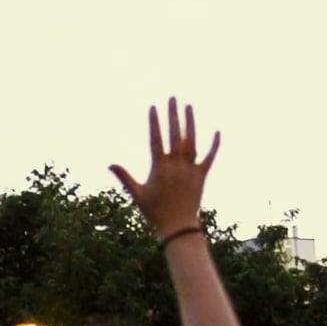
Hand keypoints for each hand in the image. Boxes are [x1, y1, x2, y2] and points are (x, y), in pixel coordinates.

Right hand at [109, 98, 220, 239]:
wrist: (178, 227)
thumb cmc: (155, 212)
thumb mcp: (137, 194)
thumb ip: (125, 177)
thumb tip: (110, 164)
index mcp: (159, 167)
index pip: (156, 139)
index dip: (154, 123)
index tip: (153, 107)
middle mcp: (176, 165)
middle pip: (174, 135)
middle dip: (173, 115)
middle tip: (172, 98)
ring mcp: (190, 169)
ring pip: (191, 141)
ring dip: (190, 123)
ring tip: (188, 106)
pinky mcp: (202, 175)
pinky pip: (209, 157)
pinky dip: (214, 145)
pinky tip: (217, 131)